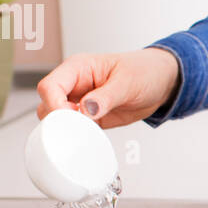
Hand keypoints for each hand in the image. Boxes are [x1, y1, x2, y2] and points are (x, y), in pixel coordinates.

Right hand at [35, 48, 179, 127]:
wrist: (161, 83)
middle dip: (57, 121)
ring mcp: (79, 103)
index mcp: (78, 68)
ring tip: (88, 132)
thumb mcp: (128, 82)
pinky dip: (78, 136)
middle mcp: (74, 85)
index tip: (70, 117)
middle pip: (47, 105)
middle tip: (80, 128)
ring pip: (56, 120)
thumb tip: (86, 109)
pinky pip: (74, 130)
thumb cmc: (144, 71)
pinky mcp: (89, 119)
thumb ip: (106, 97)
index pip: (50, 86)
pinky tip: (90, 139)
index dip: (54, 104)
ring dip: (67, 130)